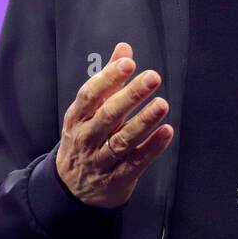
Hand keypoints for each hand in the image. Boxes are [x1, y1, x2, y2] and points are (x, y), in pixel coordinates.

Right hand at [54, 42, 174, 207]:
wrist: (71, 189)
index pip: (90, 95)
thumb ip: (109, 80)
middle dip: (131, 95)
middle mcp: (86, 139)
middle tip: (152, 78)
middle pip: (108, 115)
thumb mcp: (89, 111)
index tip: (128, 63)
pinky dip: (152, 147)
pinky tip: (166, 132)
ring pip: (122, 140)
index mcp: (76, 118)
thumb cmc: (85, 140)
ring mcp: (100, 161)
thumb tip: (124, 49)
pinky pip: (136, 162)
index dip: (108, 77)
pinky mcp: (117, 179)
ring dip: (144, 121)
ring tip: (162, 104)